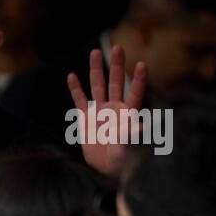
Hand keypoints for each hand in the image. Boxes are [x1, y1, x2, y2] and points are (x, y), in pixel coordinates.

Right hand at [67, 44, 147, 176]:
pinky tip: (72, 76)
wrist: (106, 167)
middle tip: (118, 48)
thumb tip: (143, 126)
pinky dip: (76, 89)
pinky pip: (80, 100)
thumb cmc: (122, 159)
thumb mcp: (129, 148)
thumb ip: (133, 135)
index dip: (138, 80)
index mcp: (128, 114)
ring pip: (97, 86)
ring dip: (95, 70)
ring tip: (94, 53)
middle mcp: (115, 108)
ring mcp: (100, 111)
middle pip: (115, 83)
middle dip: (116, 66)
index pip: (135, 93)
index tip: (142, 64)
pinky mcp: (86, 117)